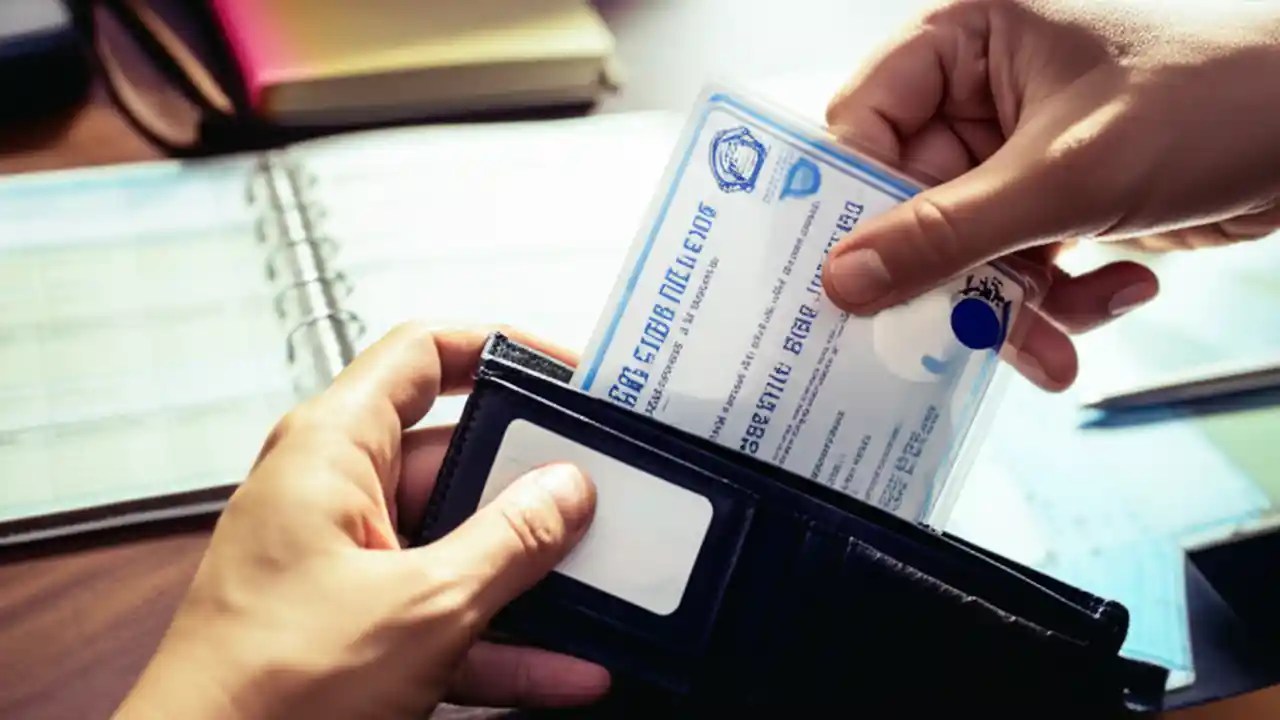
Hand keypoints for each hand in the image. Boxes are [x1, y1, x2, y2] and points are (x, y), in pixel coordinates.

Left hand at [115, 324, 609, 719]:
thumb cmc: (264, 688)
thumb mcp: (421, 607)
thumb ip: (508, 542)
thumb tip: (568, 491)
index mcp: (332, 451)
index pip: (421, 355)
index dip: (497, 347)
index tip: (566, 372)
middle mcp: (336, 493)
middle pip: (456, 457)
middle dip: (532, 483)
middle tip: (603, 493)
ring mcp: (347, 562)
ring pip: (457, 542)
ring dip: (526, 572)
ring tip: (600, 581)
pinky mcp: (357, 623)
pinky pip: (443, 609)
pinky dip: (500, 635)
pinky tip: (565, 665)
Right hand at [821, 0, 1279, 389]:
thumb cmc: (1218, 95)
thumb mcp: (1068, 173)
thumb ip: (947, 233)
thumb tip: (845, 280)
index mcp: (969, 36)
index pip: (864, 120)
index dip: (851, 201)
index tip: (851, 278)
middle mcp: (984, 88)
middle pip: (911, 200)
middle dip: (949, 278)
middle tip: (959, 338)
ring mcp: (1023, 145)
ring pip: (967, 246)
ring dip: (1009, 305)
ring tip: (1055, 344)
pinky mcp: (1061, 193)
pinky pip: (1021, 261)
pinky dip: (1060, 297)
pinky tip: (1124, 287)